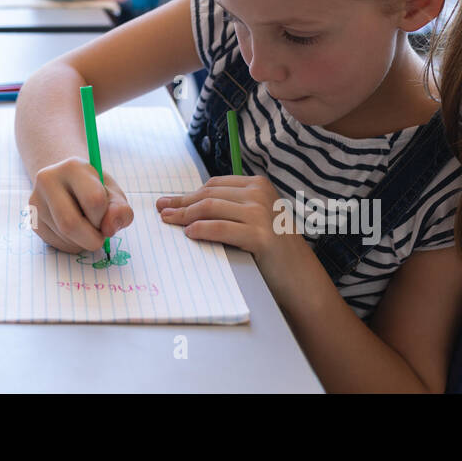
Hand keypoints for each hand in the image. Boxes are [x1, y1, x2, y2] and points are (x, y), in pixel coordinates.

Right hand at [29, 157, 133, 253]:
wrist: (68, 183)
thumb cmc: (95, 188)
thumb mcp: (114, 193)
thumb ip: (120, 210)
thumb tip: (109, 229)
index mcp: (72, 167)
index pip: (93, 200)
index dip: (105, 216)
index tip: (106, 215)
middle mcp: (48, 180)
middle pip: (71, 223)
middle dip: (92, 238)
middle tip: (100, 235)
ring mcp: (36, 201)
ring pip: (64, 236)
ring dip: (83, 242)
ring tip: (87, 227)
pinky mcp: (33, 220)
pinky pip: (57, 244)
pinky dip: (73, 245)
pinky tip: (76, 233)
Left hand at [156, 175, 288, 259]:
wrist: (300, 276)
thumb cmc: (272, 249)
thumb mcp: (253, 218)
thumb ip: (230, 208)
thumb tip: (188, 205)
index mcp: (258, 185)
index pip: (213, 186)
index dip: (188, 194)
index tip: (168, 202)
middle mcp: (260, 193)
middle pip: (209, 195)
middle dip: (181, 203)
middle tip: (161, 211)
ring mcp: (261, 213)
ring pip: (210, 208)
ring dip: (185, 215)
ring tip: (169, 222)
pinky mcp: (260, 235)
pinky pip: (221, 228)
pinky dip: (201, 229)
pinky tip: (189, 233)